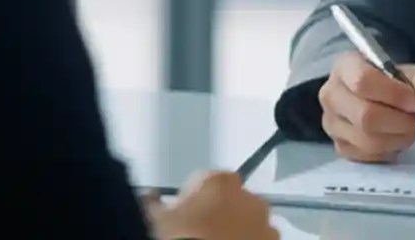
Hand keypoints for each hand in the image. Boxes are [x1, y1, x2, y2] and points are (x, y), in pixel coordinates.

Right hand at [144, 171, 277, 239]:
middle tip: (200, 232)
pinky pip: (260, 239)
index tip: (183, 214)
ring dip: (237, 229)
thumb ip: (153, 202)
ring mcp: (265, 221)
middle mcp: (248, 195)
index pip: (204, 180)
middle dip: (219, 212)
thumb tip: (149, 197)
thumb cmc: (180, 236)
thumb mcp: (156, 219)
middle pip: (231, 199)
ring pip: (248, 221)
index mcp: (220, 181)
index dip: (192, 197)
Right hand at [318, 51, 414, 162]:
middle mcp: (331, 94)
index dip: (394, 95)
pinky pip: (367, 157)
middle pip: (365, 116)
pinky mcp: (339, 147)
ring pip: (367, 140)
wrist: (383, 99)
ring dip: (397, 139)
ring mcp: (331, 123)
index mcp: (345, 66)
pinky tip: (395, 139)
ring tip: (408, 130)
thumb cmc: (396, 83)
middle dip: (399, 122)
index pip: (363, 81)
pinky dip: (388, 152)